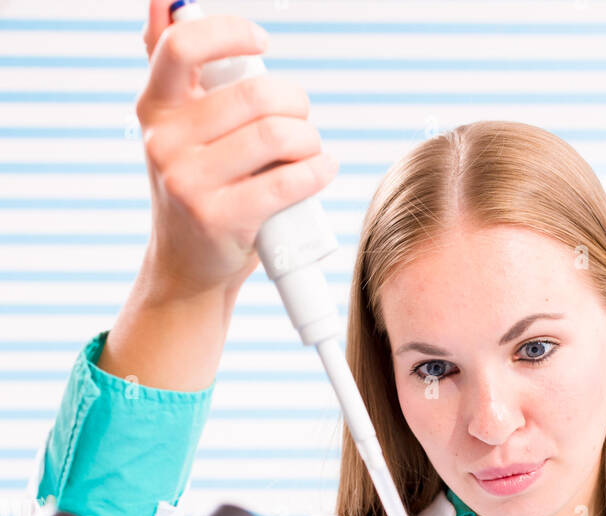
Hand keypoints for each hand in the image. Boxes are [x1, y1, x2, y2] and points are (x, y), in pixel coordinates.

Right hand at [137, 0, 338, 295]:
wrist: (189, 269)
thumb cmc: (198, 189)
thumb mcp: (178, 130)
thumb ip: (175, 69)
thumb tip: (166, 0)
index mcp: (155, 109)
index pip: (184, 45)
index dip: (231, 33)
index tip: (262, 44)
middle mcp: (164, 143)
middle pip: (254, 94)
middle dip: (294, 102)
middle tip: (301, 118)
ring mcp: (188, 183)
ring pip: (277, 135)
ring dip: (310, 139)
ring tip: (310, 150)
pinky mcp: (219, 219)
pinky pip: (288, 180)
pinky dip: (318, 171)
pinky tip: (322, 170)